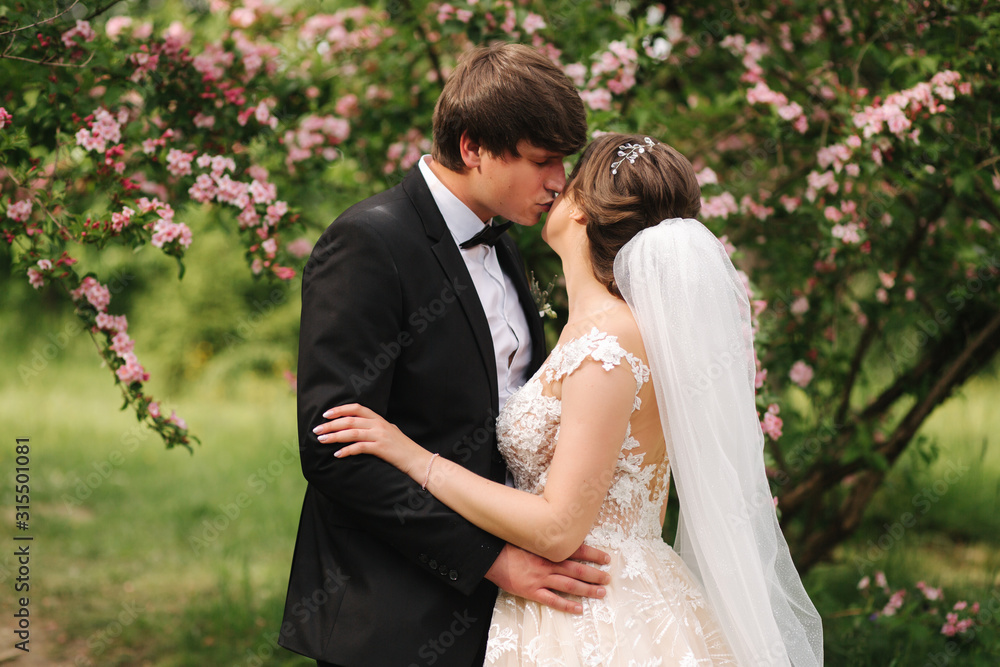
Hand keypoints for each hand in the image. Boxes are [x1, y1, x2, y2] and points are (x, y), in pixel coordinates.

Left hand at [314, 403, 428, 479]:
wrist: (417, 459)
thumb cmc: (402, 448)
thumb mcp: (389, 432)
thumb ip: (376, 427)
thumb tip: (359, 428)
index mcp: (379, 419)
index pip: (356, 408)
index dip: (340, 409)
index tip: (326, 414)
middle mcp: (378, 424)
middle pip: (350, 420)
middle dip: (331, 424)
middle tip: (317, 429)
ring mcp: (380, 435)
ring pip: (352, 432)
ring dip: (334, 436)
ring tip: (321, 440)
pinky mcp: (381, 448)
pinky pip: (359, 447)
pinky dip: (346, 450)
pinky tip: (337, 454)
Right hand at [485, 543, 610, 614]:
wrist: (491, 556)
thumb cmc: (509, 545)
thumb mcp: (529, 537)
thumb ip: (545, 539)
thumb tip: (561, 536)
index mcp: (548, 549)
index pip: (577, 550)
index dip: (593, 555)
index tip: (606, 558)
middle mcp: (548, 564)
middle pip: (577, 569)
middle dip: (595, 574)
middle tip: (608, 578)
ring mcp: (541, 578)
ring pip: (570, 585)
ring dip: (587, 589)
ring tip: (601, 593)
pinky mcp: (532, 591)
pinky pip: (553, 600)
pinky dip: (567, 605)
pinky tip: (579, 609)